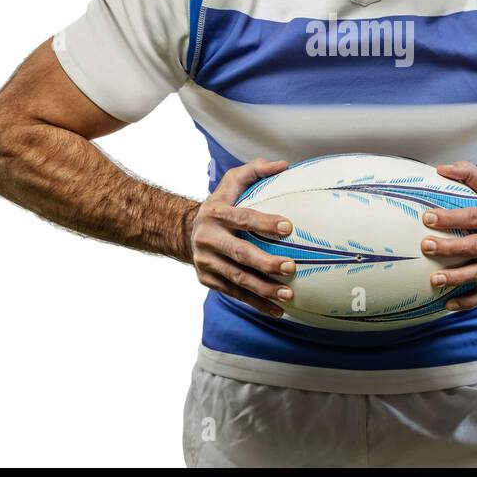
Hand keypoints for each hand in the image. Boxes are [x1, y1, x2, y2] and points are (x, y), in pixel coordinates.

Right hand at [186, 157, 296, 318]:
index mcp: (216, 213)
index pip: (242, 218)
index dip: (264, 223)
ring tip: (289, 294)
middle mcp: (208, 239)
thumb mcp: (231, 182)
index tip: (288, 228)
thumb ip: (256, 170)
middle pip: (239, 254)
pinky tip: (279, 310)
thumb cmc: (220, 204)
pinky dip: (257, 303)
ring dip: (264, 289)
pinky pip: (235, 294)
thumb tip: (284, 166)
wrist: (185, 232)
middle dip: (266, 263)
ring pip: (238, 279)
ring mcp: (206, 262)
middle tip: (292, 268)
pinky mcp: (208, 280)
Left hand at [420, 160, 476, 311]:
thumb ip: (468, 173)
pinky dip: (469, 300)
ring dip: (458, 278)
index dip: (450, 217)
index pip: (475, 216)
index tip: (426, 218)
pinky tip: (448, 303)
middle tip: (425, 247)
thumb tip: (440, 169)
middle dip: (451, 248)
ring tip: (434, 280)